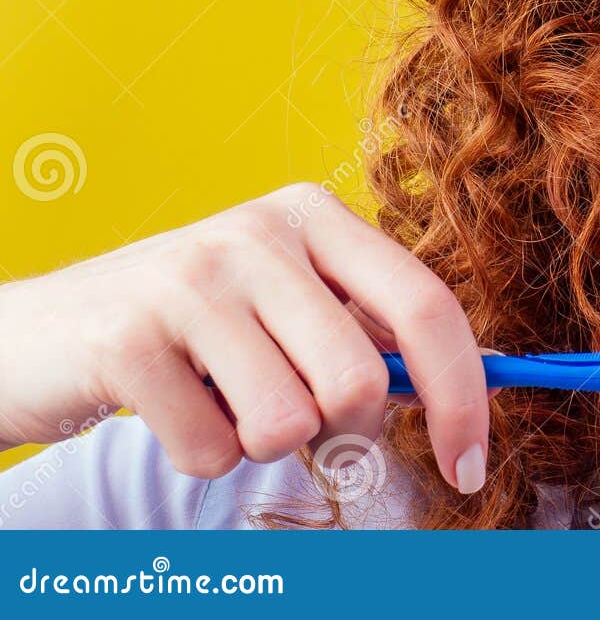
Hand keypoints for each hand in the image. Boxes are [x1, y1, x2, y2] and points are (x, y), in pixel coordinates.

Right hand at [0, 182, 490, 493]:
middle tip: (287, 409)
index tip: (472, 465)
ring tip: (219, 397)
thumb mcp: (289, 304)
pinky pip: (212, 450)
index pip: (425, 305)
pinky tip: (171, 406)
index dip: (462, 395)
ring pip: (289, 423)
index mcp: (316, 215)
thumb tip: (476, 383)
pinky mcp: (128, 338)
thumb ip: (371, 333)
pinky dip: (200, 453)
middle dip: (337, 427)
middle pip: (359, 380)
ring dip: (260, 440)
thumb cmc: (194, 328)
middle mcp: (259, 231)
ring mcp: (190, 278)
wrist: (41, 332)